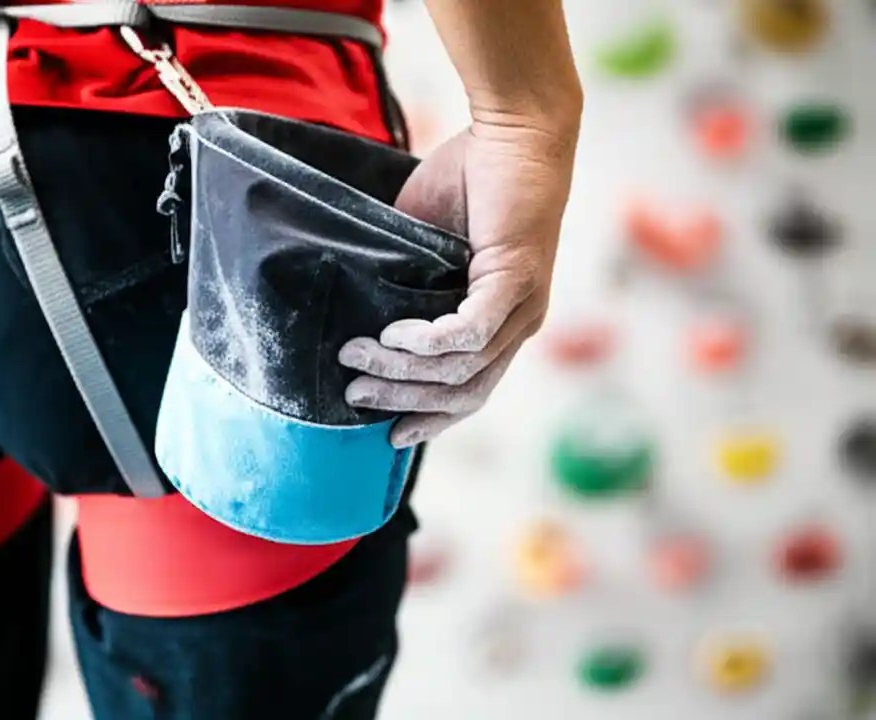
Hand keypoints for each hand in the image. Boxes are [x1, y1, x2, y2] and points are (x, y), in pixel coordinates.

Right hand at [339, 120, 577, 447]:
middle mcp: (520, 322)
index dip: (431, 417)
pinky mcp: (516, 279)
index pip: (472, 391)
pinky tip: (394, 334)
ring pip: (460, 368)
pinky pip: (469, 333)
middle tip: (353, 394)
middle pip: (464, 393)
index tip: (389, 434)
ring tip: (355, 357)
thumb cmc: (471, 178)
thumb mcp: (427, 244)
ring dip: (401, 371)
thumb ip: (404, 281)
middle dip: (402, 401)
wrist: (514, 128)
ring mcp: (523, 305)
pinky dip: (428, 342)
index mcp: (504, 319)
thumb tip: (358, 310)